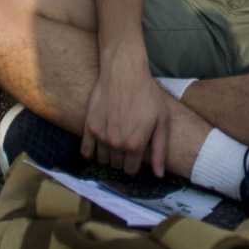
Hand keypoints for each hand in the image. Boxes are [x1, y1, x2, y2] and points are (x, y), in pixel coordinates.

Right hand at [83, 59, 169, 176]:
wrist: (124, 72)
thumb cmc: (147, 94)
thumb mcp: (162, 120)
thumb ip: (160, 150)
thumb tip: (159, 175)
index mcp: (135, 145)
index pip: (131, 170)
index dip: (134, 164)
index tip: (136, 154)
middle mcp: (116, 144)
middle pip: (116, 165)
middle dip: (122, 159)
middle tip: (127, 144)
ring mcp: (101, 136)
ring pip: (102, 160)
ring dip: (108, 155)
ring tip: (115, 141)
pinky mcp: (89, 127)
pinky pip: (86, 151)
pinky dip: (91, 152)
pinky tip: (98, 145)